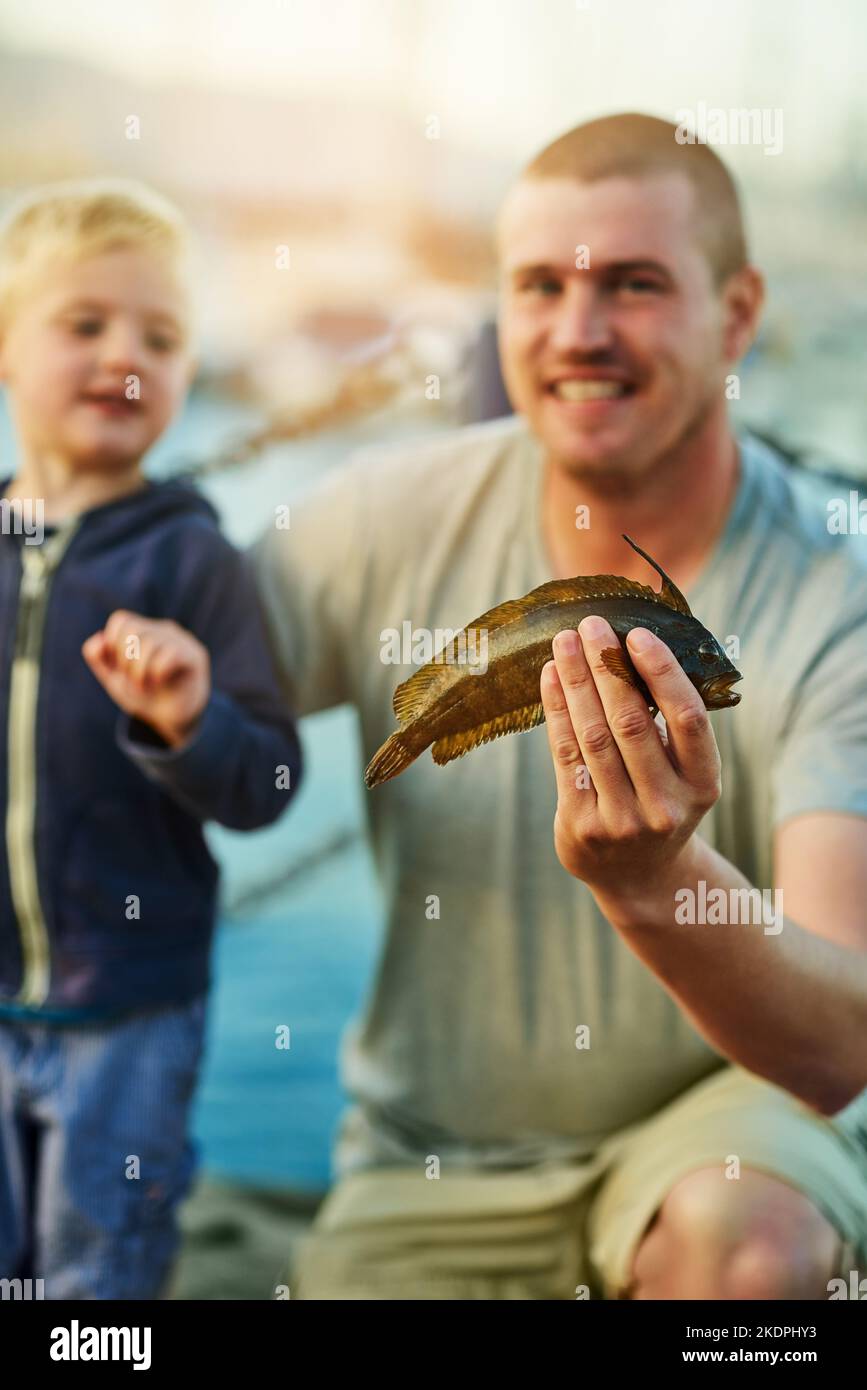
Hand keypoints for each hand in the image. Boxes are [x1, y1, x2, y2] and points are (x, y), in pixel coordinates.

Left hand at [82, 610, 210, 748]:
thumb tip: (100, 639)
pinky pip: (170, 654)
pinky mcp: (195, 656)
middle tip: (130, 679)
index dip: (112, 643)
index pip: (121, 620)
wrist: (171, 719)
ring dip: (138, 671)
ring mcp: (182, 641)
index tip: (118, 667)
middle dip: (124, 659)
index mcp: (145, 631)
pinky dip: (155, 673)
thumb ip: (99, 658)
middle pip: (133, 629)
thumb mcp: (114, 678)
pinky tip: (157, 684)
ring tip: (142, 686)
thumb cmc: (144, 695)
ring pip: (149, 642)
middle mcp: (164, 630)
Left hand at [540, 617, 721, 910]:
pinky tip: (550, 678)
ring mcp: (622, 820)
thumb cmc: (661, 801)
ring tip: (565, 643)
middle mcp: (666, 805)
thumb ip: (666, 723)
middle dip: (607, 667)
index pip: (686, 718)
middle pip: (631, 722)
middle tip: (591, 626)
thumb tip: (630, 647)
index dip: (662, 673)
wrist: (639, 877)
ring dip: (576, 682)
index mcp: (703, 785)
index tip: (637, 635)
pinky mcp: (583, 826)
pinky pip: (565, 755)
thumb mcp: (683, 773)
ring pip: (593, 735)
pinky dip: (556, 711)